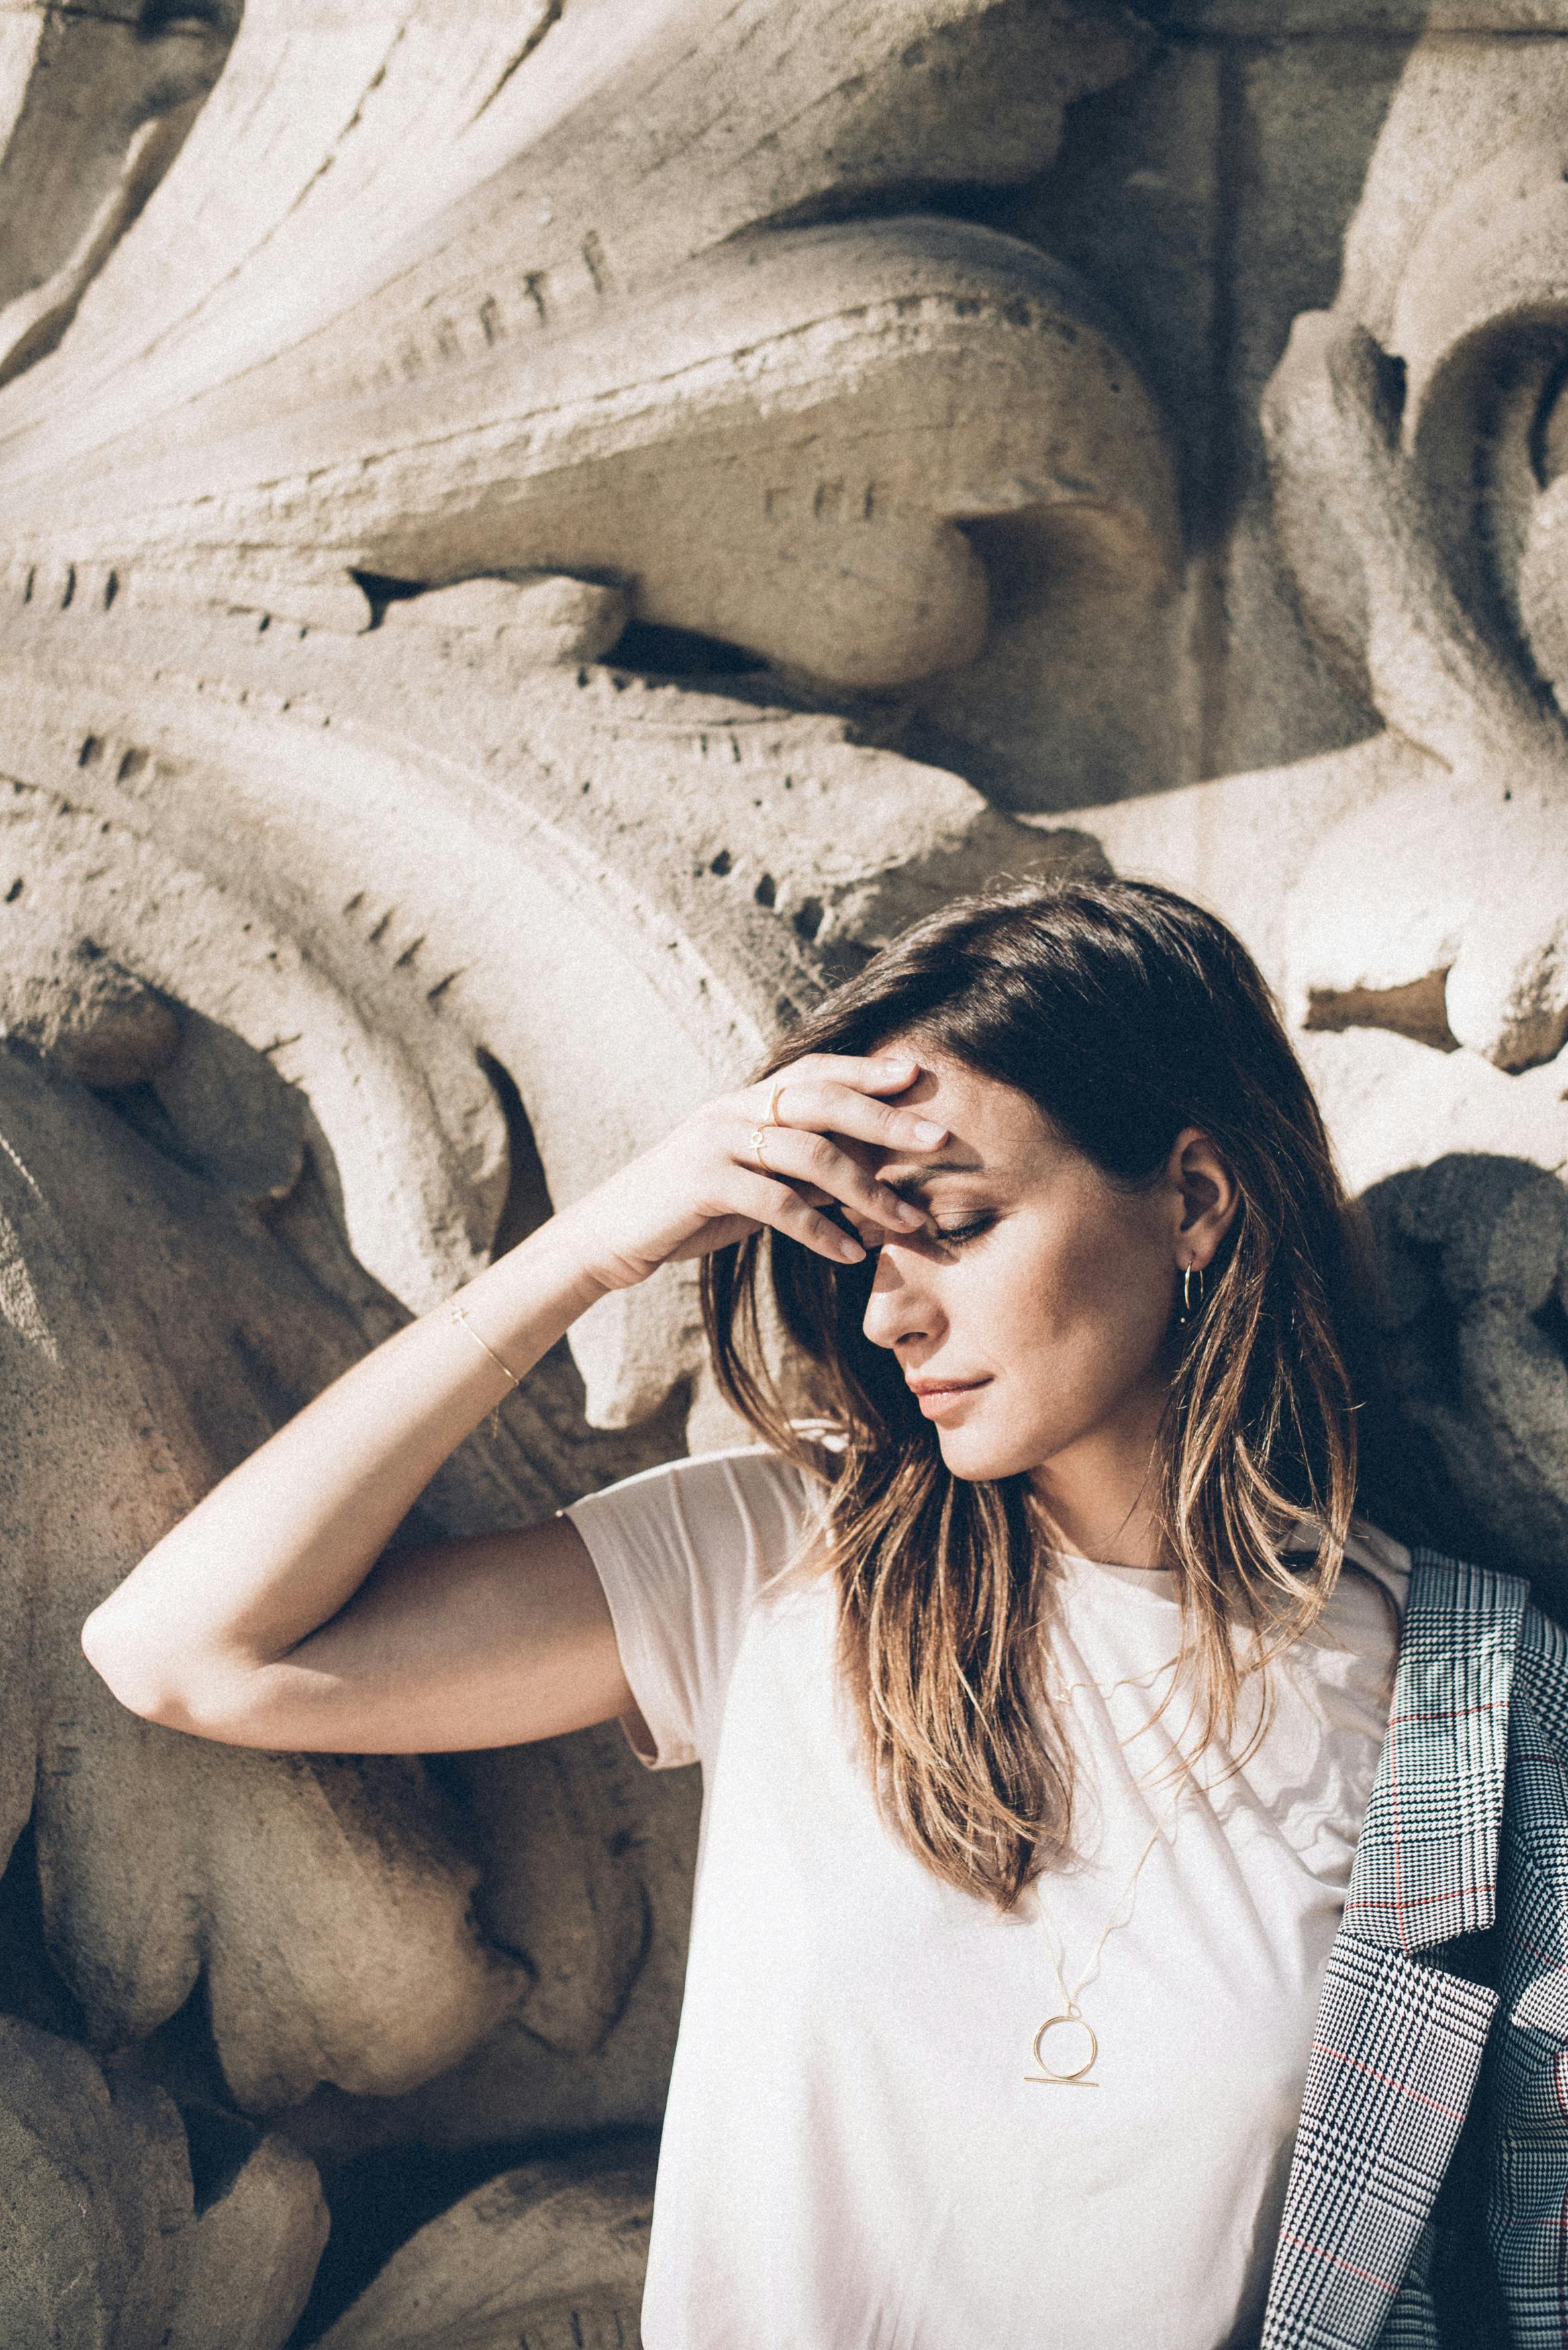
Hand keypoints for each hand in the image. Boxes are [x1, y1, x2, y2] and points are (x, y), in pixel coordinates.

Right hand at [558, 1053, 947, 1290]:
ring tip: (907, 1221)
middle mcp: (732, 1110)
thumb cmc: (689, 1210)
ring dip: (866, 1189)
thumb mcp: (754, 1185)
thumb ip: (803, 1175)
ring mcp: (714, 1142)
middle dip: (885, 1117)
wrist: (610, 1235)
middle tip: (938, 1138)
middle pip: (822, 1100)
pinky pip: (776, 1202)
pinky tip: (851, 1253)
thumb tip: (874, 1185)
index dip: (866, 1071)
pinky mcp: (702, 1183)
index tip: (918, 1076)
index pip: (815, 1070)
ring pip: (808, 1152)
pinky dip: (821, 1230)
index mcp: (745, 1102)